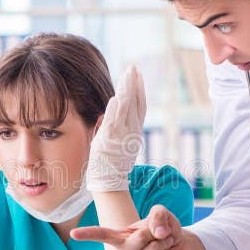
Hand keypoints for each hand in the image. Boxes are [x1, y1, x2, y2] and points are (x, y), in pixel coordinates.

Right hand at [70, 205, 209, 249]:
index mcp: (120, 237)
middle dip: (154, 233)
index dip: (87, 234)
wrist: (180, 246)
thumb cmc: (164, 229)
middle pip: (136, 240)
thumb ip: (159, 215)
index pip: (101, 234)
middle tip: (159, 234)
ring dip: (163, 245)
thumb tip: (158, 232)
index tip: (73, 234)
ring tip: (163, 245)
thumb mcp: (162, 214)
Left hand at [86, 65, 146, 191]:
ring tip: (126, 75)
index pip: (140, 106)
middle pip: (135, 103)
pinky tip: (115, 97)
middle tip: (133, 68)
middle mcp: (131, 131)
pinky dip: (115, 110)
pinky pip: (113, 122)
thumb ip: (122, 125)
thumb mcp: (123, 141)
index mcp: (135, 131)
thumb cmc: (113, 162)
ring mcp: (121, 135)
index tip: (138, 75)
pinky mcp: (109, 140)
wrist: (110, 181)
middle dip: (133, 84)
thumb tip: (116, 108)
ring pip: (125, 109)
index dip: (140, 89)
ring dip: (126, 91)